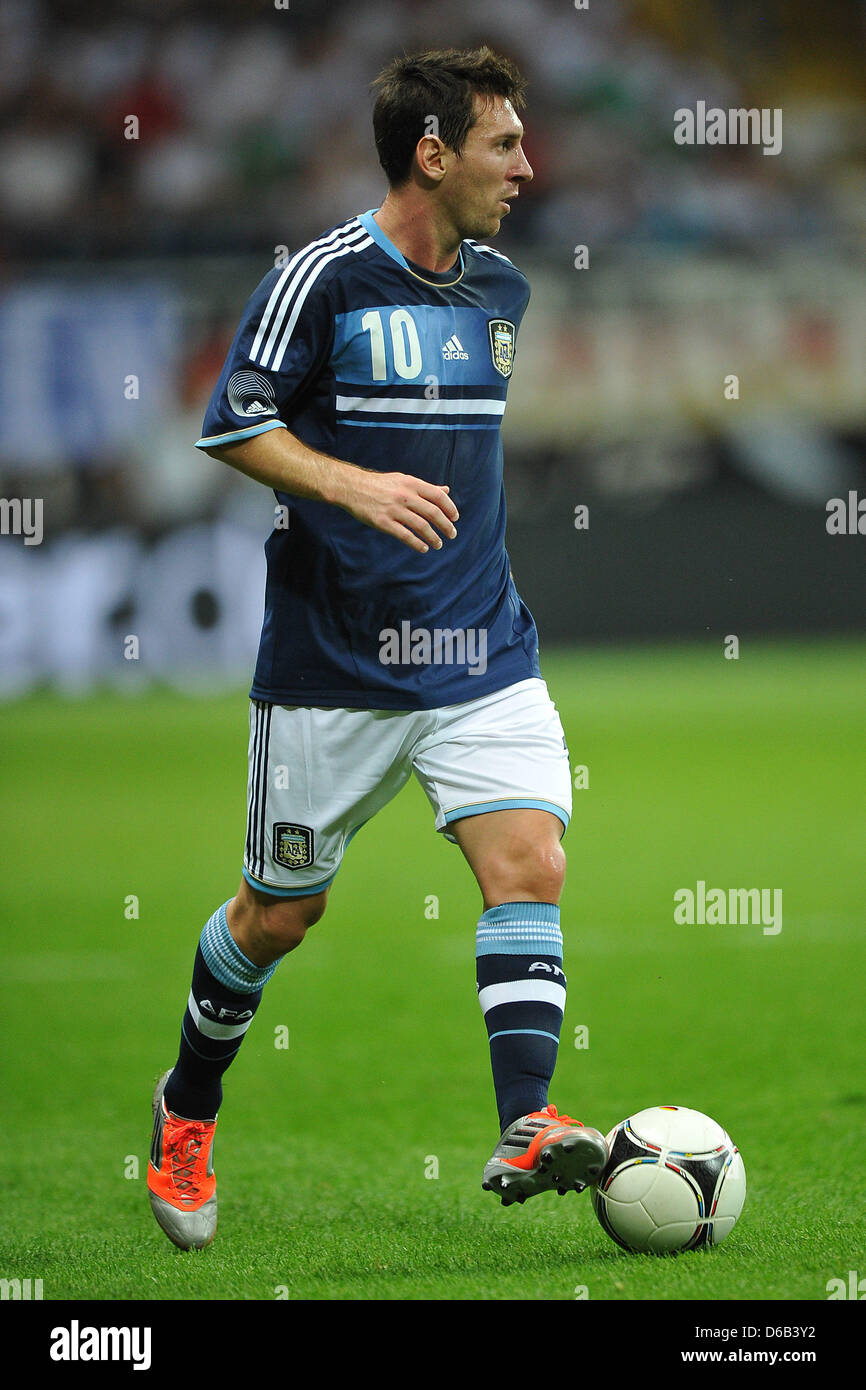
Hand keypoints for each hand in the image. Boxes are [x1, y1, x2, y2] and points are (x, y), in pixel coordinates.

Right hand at [336, 468, 458, 553]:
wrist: (352, 487)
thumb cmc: (381, 484)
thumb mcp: (404, 480)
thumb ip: (425, 487)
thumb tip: (446, 491)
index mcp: (411, 483)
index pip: (437, 496)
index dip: (450, 508)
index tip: (455, 518)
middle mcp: (405, 496)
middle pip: (432, 512)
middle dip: (446, 526)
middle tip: (452, 534)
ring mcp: (394, 509)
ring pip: (421, 526)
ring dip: (433, 537)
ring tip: (438, 544)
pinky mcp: (383, 522)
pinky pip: (405, 535)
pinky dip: (417, 543)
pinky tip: (423, 548)